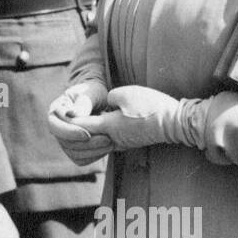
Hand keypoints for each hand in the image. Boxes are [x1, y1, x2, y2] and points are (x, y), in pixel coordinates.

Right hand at [48, 78, 113, 163]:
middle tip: (107, 139)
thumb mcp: (91, 93)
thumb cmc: (94, 93)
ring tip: (110, 143)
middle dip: (86, 144)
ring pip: (73, 153)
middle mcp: (57, 127)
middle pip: (64, 143)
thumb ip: (83, 103)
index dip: (70, 132)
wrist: (100, 101)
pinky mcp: (75, 149)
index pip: (55, 127)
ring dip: (93, 151)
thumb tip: (71, 115)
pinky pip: (81, 159)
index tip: (87, 134)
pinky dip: (94, 156)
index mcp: (56, 111)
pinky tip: (106, 148)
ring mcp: (65, 140)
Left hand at [73, 85, 204, 150]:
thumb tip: (106, 103)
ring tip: (79, 125)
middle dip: (74, 131)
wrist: (176, 123)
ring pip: (98, 142)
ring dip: (87, 135)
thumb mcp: (127, 93)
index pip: (81, 126)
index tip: (61, 113)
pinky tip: (99, 129)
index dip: (70, 120)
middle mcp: (113, 138)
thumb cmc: (151, 106)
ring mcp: (123, 143)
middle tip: (64, 122)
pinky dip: (101, 136)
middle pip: (86, 138)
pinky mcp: (131, 142)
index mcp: (109, 126)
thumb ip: (110, 98)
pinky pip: (109, 141)